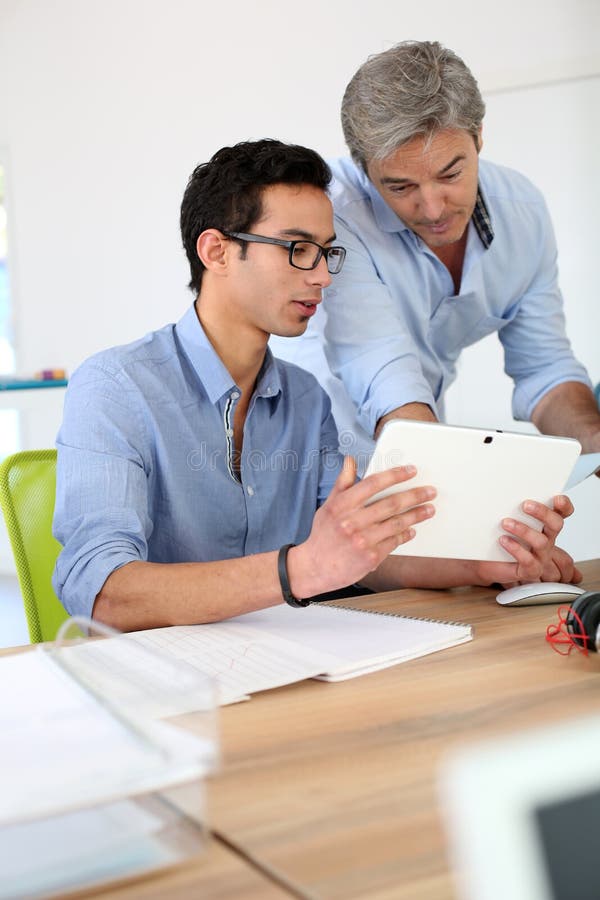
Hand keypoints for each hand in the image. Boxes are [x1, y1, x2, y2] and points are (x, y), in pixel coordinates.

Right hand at [288, 456, 435, 596]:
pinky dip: (405, 534)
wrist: (315, 568)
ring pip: (396, 523)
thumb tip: (350, 460)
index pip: (373, 484)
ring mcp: (362, 540)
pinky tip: (412, 529)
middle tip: (430, 491)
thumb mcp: (328, 505)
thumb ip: (342, 483)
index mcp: (342, 505)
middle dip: (414, 496)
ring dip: (416, 515)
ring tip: (429, 509)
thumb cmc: (323, 534)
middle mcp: (352, 521)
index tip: (411, 470)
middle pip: (390, 504)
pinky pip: (394, 542)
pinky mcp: (370, 557)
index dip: (395, 475)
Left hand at [475, 494, 581, 587]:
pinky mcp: (530, 570)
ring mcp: (540, 556)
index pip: (562, 513)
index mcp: (544, 525)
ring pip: (542, 542)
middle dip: (543, 513)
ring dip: (523, 530)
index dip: (564, 506)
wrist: (485, 561)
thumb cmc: (496, 537)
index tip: (557, 498)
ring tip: (505, 523)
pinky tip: (503, 540)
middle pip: (556, 524)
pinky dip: (516, 549)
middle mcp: (546, 539)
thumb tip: (503, 487)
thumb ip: (510, 506)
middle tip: (525, 505)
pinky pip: (530, 561)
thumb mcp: (504, 517)